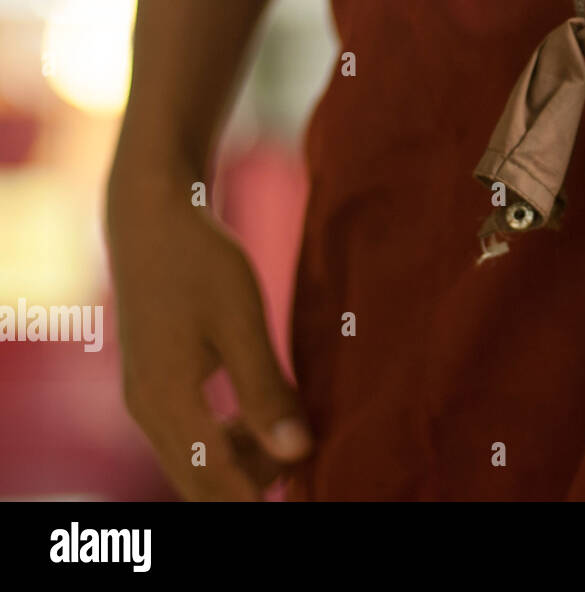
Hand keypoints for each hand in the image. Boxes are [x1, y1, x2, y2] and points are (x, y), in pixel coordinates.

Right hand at [106, 166, 310, 499]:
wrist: (151, 218)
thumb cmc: (199, 261)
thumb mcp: (241, 320)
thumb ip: (266, 389)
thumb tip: (296, 452)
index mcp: (166, 400)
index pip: (215, 482)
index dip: (260, 496)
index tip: (306, 488)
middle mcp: (148, 410)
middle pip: (201, 483)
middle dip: (254, 485)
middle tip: (309, 461)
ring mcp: (145, 400)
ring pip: (195, 464)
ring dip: (244, 463)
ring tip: (296, 433)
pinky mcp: (153, 386)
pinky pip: (190, 438)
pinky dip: (229, 441)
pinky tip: (266, 417)